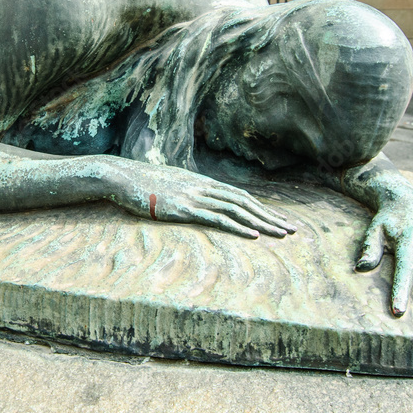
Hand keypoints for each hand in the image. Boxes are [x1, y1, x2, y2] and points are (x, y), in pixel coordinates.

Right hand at [109, 162, 295, 238]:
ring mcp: (195, 197)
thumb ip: (186, 192)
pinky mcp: (184, 209)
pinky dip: (238, 227)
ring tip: (281, 235)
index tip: (278, 220)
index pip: (240, 196)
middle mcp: (204, 187)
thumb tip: (194, 200)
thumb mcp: (169, 186)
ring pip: (237, 210)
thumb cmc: (141, 183)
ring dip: (262, 223)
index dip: (261, 208)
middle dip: (270, 217)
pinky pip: (217, 219)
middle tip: (292, 230)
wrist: (121, 177)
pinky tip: (254, 235)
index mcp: (203, 183)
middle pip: (245, 202)